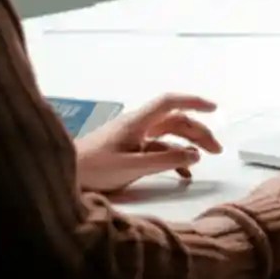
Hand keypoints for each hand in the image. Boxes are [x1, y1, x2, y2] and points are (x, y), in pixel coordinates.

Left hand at [75, 94, 223, 192]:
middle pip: (175, 121)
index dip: (193, 101)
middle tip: (216, 149)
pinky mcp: (130, 152)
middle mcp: (137, 126)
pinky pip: (159, 150)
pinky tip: (183, 172)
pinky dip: (174, 158)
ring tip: (204, 158)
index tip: (214, 108)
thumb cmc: (91, 168)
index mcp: (137, 122)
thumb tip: (194, 156)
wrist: (63, 176)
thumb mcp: (132, 166)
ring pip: (169, 135)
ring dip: (189, 145)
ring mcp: (134, 139)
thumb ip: (165, 160)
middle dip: (199, 131)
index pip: (170, 103)